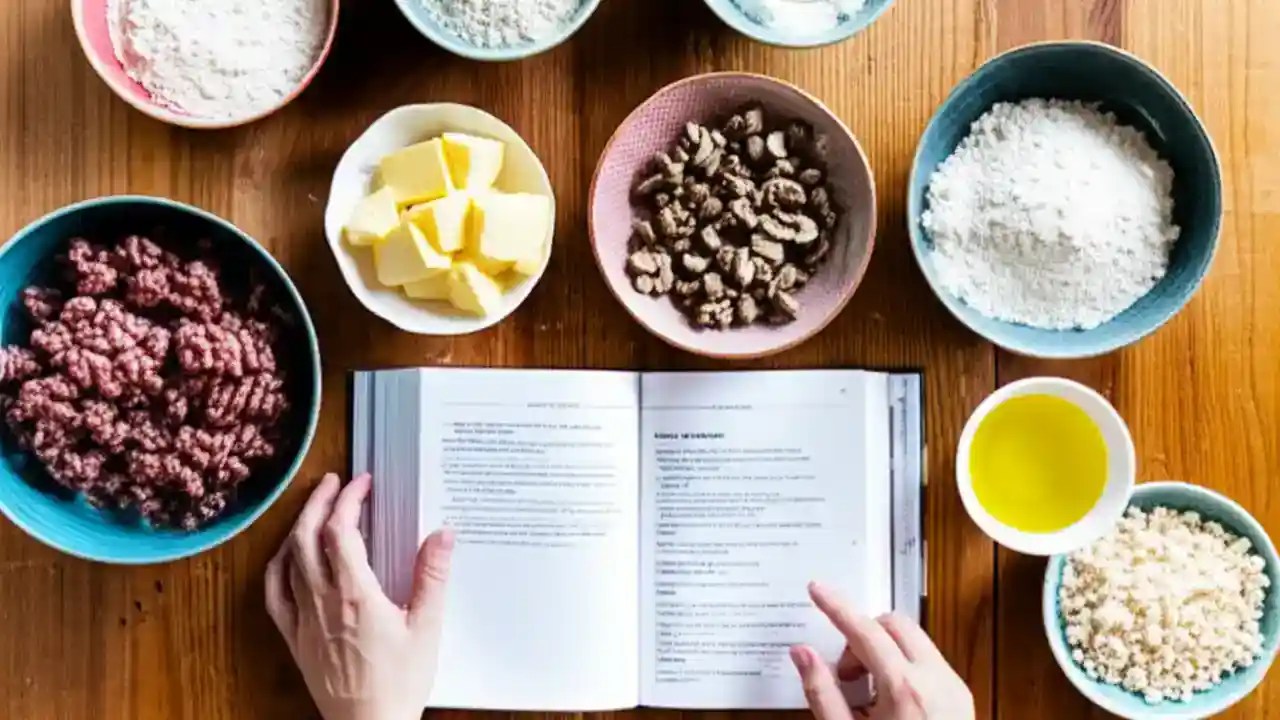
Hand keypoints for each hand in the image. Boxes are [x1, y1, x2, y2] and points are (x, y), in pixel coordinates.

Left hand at [265, 472, 454, 719]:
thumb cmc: (398, 684)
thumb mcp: (427, 627)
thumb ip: (433, 576)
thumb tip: (443, 535)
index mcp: (355, 595)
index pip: (341, 530)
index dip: (349, 499)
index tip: (362, 484)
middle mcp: (322, 601)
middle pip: (306, 536)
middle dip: (318, 502)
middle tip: (334, 483)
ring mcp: (303, 619)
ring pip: (288, 559)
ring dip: (298, 526)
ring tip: (314, 509)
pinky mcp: (294, 637)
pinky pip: (275, 593)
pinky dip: (278, 566)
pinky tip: (287, 557)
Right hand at [792, 582, 973, 719]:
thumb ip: (822, 692)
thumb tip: (803, 655)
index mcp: (905, 689)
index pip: (865, 629)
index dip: (836, 606)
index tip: (819, 591)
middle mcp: (937, 681)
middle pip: (892, 624)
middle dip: (862, 635)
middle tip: (843, 671)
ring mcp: (955, 688)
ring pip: (912, 640)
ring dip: (883, 651)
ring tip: (866, 696)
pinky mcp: (963, 698)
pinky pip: (928, 662)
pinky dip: (902, 667)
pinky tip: (887, 704)